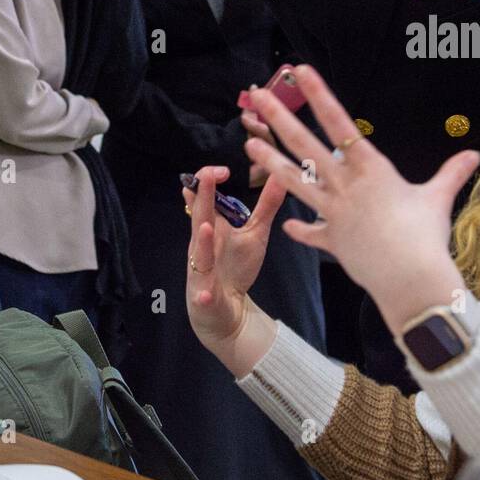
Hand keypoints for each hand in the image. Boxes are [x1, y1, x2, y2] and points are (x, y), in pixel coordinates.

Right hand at [183, 165, 287, 376]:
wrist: (225, 309)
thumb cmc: (236, 267)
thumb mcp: (255, 232)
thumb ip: (266, 205)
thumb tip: (280, 173)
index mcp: (212, 227)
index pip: (203, 197)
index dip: (208, 180)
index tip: (224, 170)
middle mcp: (202, 245)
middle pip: (199, 217)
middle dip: (202, 197)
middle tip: (206, 176)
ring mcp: (201, 270)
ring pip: (199, 254)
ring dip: (202, 241)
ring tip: (206, 227)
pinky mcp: (204, 296)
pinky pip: (202, 294)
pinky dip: (203, 292)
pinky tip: (205, 292)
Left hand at [243, 64, 478, 331]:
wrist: (409, 278)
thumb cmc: (425, 236)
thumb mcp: (438, 198)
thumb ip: (451, 173)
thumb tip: (474, 154)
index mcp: (371, 169)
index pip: (340, 124)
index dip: (319, 96)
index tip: (301, 73)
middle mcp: (346, 185)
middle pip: (306, 147)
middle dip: (281, 120)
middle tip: (259, 99)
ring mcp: (334, 212)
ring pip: (295, 182)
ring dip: (271, 163)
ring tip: (249, 145)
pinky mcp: (333, 240)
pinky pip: (312, 233)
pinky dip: (301, 230)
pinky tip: (287, 227)